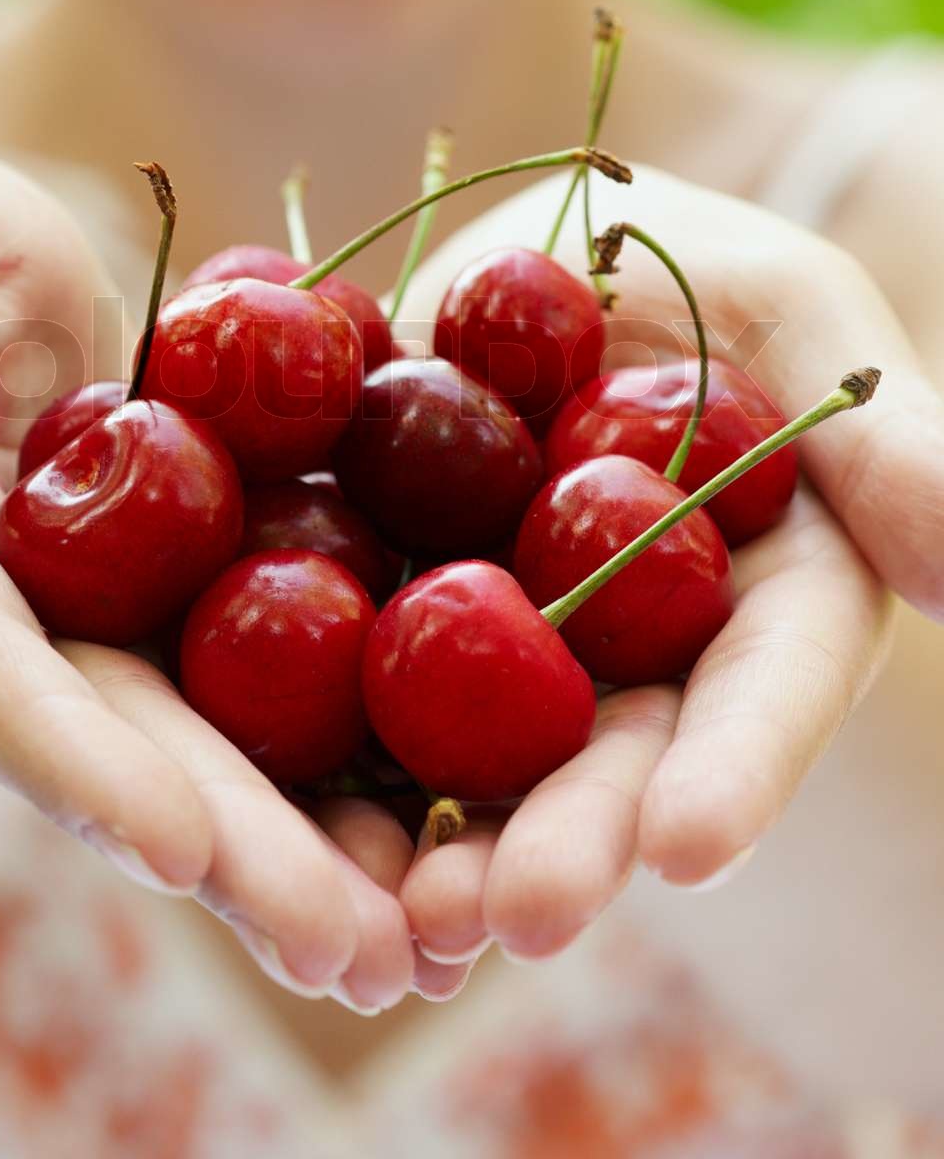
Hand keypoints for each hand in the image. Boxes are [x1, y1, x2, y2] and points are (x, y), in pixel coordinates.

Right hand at [0, 151, 416, 1012]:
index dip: (68, 761)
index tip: (174, 845)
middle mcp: (6, 639)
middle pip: (117, 755)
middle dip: (231, 858)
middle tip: (351, 954)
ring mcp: (101, 640)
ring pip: (207, 756)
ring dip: (310, 855)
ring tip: (421, 947)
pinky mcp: (182, 617)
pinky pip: (265, 696)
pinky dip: (348, 765)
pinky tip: (448, 830)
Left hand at [394, 163, 943, 966]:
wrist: (544, 253)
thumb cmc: (703, 272)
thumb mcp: (797, 309)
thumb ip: (876, 431)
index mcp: (762, 595)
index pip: (763, 690)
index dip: (736, 770)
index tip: (689, 848)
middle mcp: (645, 649)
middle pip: (617, 757)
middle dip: (571, 841)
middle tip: (513, 918)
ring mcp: (521, 638)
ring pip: (490, 758)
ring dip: (446, 843)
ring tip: (400, 921)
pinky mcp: (408, 605)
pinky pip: (368, 685)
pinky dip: (339, 761)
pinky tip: (298, 826)